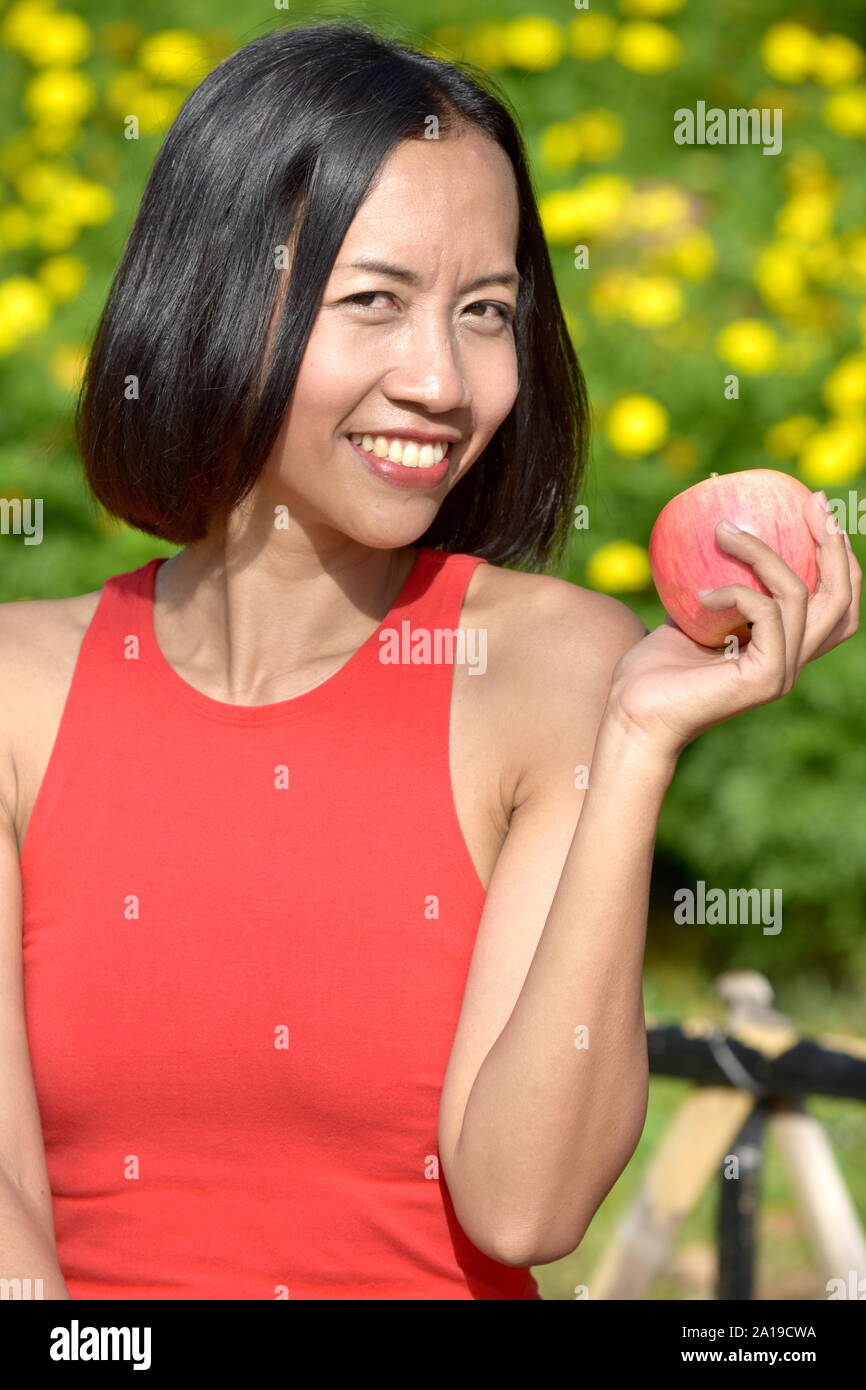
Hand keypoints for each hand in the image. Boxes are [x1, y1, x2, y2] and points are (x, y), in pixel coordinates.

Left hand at [605, 490, 860, 761]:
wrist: (632, 718)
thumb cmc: (651, 672)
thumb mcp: (687, 615)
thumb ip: (710, 583)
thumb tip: (713, 530)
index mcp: (781, 648)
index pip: (834, 603)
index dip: (839, 557)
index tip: (815, 508)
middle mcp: (791, 661)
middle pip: (841, 599)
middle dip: (835, 545)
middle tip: (814, 502)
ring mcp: (782, 671)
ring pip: (799, 596)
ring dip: (762, 553)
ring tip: (722, 531)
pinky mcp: (765, 678)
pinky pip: (767, 614)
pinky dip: (735, 592)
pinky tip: (700, 595)